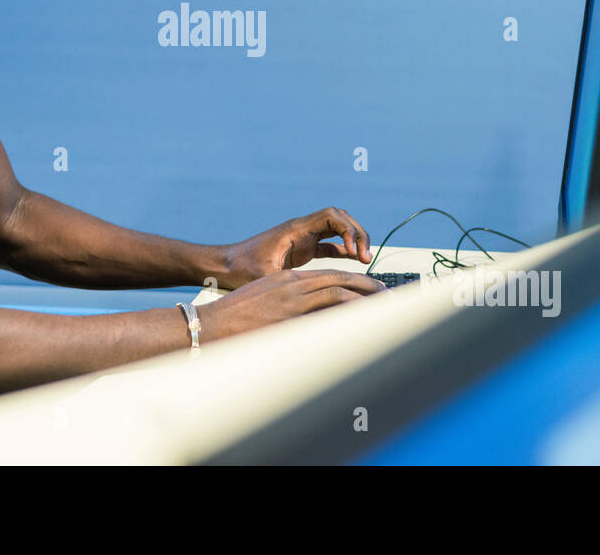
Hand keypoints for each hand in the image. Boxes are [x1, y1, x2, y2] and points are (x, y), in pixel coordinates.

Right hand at [198, 268, 387, 342]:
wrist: (209, 324)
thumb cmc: (233, 321)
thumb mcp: (264, 306)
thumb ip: (288, 309)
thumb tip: (307, 323)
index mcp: (287, 280)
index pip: (328, 275)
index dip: (353, 281)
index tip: (371, 288)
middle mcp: (292, 284)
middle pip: (339, 279)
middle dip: (367, 285)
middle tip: (389, 294)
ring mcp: (291, 297)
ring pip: (339, 290)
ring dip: (365, 297)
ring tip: (386, 306)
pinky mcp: (289, 313)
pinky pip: (327, 308)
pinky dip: (349, 310)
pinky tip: (364, 318)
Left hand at [219, 206, 373, 289]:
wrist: (224, 266)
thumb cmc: (240, 270)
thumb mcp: (265, 278)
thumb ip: (287, 284)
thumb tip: (308, 294)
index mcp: (295, 229)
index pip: (332, 215)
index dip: (349, 230)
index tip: (356, 252)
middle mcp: (301, 229)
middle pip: (340, 218)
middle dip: (357, 233)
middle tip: (365, 256)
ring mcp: (302, 237)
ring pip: (336, 229)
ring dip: (352, 240)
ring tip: (364, 260)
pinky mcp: (301, 248)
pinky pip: (329, 243)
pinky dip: (344, 250)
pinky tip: (353, 261)